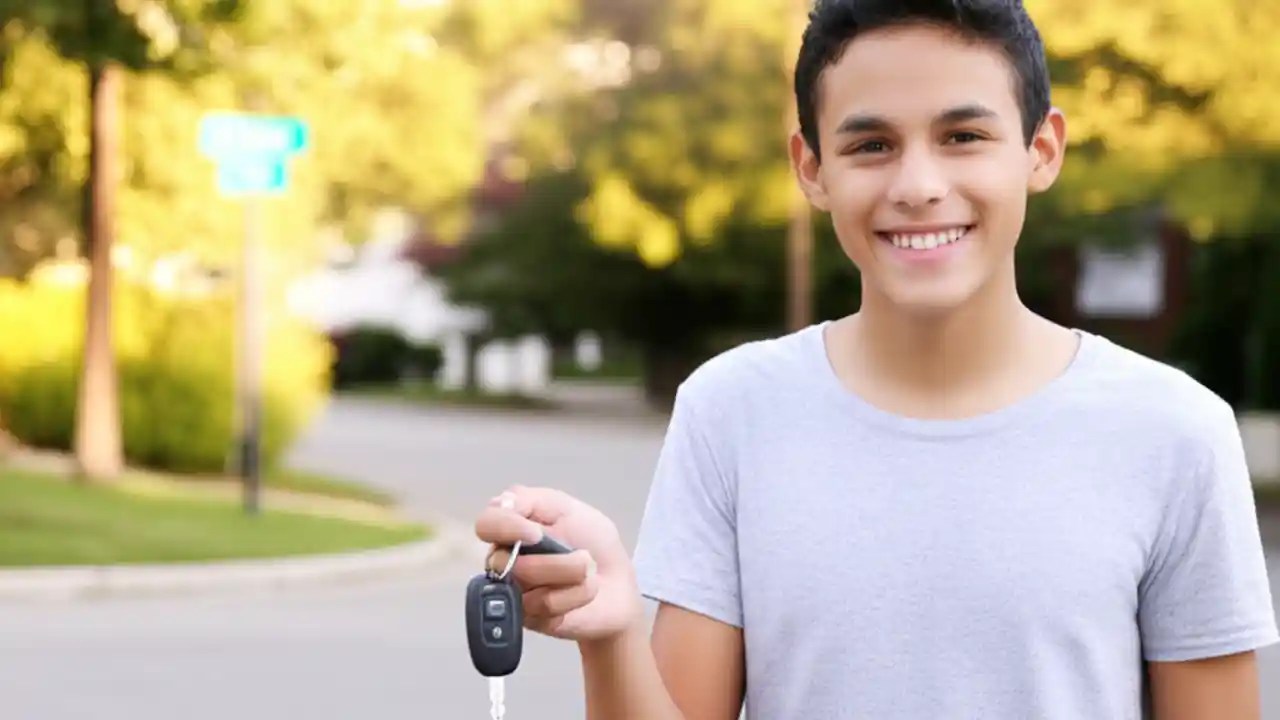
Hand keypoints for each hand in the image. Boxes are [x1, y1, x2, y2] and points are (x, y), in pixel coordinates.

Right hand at [474, 486, 642, 641]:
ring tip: (587, 573)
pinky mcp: (529, 619)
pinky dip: (575, 595)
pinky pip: (544, 606)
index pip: (486, 524)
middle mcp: (504, 561)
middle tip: (583, 557)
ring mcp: (514, 592)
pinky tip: (582, 595)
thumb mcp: (569, 509)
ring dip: (571, 575)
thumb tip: (499, 503)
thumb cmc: (593, 543)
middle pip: (504, 561)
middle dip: (554, 560)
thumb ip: (531, 500)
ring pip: (528, 583)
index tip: (536, 534)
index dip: (507, 528)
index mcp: (511, 528)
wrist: (620, 586)